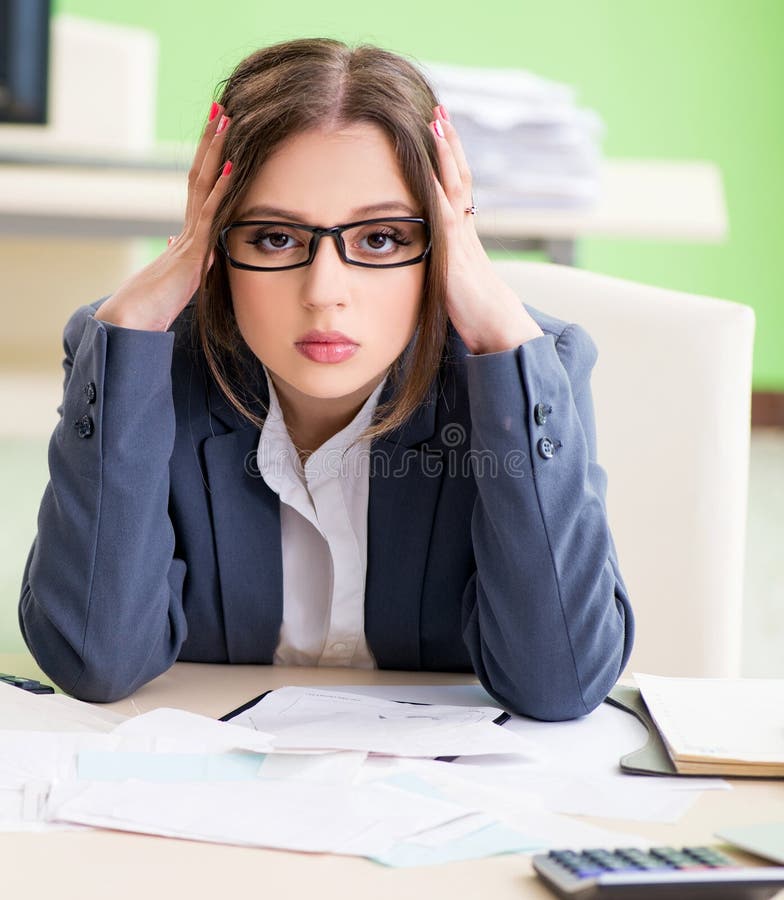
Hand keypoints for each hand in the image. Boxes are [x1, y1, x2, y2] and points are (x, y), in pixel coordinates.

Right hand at [94, 103, 232, 331]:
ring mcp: (190, 235)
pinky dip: (221, 191)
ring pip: (204, 184)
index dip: (210, 158)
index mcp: (188, 232)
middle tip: (220, 108)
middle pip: (200, 173)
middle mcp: (188, 227)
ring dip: (216, 152)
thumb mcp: (179, 274)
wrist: (136, 317)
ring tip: (227, 121)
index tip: (218, 130)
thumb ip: (182, 255)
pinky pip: (210, 214)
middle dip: (211, 141)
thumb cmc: (157, 301)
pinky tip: (232, 169)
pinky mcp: (194, 250)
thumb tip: (175, 238)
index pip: (200, 185)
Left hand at [429, 105, 542, 354]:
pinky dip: (437, 188)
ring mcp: (462, 240)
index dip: (448, 161)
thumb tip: (427, 265)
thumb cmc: (478, 316)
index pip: (457, 189)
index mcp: (465, 238)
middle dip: (449, 143)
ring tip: (437, 121)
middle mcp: (466, 231)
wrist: (500, 332)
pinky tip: (429, 167)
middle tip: (441, 110)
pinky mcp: (455, 255)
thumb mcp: (454, 285)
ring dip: (446, 153)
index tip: (438, 133)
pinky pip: (446, 214)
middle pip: (460, 177)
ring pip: (456, 186)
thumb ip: (442, 269)